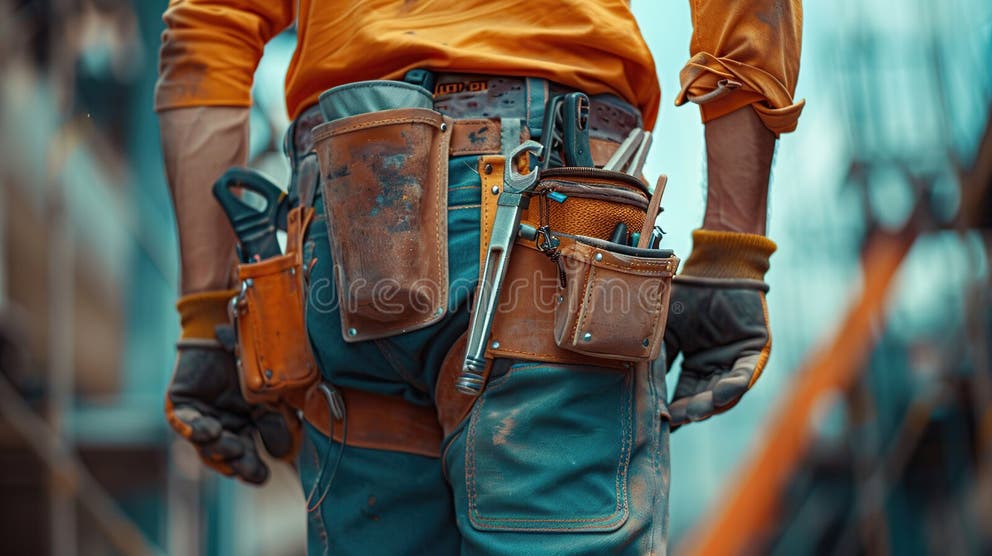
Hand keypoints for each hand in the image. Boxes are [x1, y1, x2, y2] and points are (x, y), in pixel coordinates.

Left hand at [165, 290, 297, 483]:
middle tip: (247, 466)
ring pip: (205, 446)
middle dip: (237, 465)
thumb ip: (278, 420)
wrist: (231, 324)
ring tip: (232, 446)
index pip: (249, 458)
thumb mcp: (274, 393)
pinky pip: (184, 425)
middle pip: (227, 457)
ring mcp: (202, 417)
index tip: (262, 475)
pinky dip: (195, 431)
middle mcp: (224, 426)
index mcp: (247, 427)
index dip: (253, 470)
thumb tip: (283, 453)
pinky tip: (211, 431)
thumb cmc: (258, 357)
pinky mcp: (182, 404)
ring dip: (218, 450)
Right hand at [664, 230, 775, 427]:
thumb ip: (655, 356)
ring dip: (712, 403)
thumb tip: (636, 387)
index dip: (673, 408)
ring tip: (697, 412)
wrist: (712, 266)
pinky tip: (722, 393)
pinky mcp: (755, 350)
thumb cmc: (684, 294)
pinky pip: (746, 374)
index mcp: (695, 362)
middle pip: (704, 397)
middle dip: (692, 410)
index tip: (658, 421)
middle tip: (677, 420)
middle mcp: (715, 365)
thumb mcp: (662, 330)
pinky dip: (735, 385)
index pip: (684, 393)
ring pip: (725, 391)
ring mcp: (736, 359)